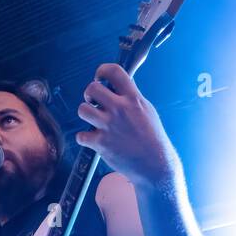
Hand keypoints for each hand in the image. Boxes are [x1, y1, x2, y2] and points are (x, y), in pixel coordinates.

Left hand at [75, 63, 176, 188]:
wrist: (154, 165)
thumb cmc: (152, 138)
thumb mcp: (147, 110)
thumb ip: (132, 97)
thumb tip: (121, 85)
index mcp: (133, 99)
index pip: (114, 71)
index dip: (102, 70)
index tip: (99, 77)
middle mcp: (120, 110)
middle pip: (92, 88)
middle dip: (89, 94)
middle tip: (93, 101)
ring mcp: (109, 126)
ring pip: (82, 109)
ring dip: (85, 113)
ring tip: (92, 119)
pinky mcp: (101, 144)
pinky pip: (81, 135)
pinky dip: (84, 138)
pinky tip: (92, 139)